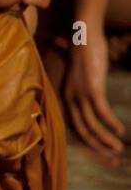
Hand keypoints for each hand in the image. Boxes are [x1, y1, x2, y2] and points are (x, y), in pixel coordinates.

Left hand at [63, 32, 125, 154]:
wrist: (82, 35)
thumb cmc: (83, 50)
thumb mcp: (80, 69)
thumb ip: (80, 76)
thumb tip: (78, 69)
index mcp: (68, 96)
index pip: (75, 124)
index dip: (88, 138)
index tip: (100, 147)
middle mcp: (71, 98)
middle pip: (82, 129)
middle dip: (96, 144)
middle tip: (110, 153)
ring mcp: (81, 95)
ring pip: (92, 125)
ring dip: (105, 139)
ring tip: (117, 148)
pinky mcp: (92, 90)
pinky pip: (102, 113)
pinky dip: (111, 124)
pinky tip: (120, 130)